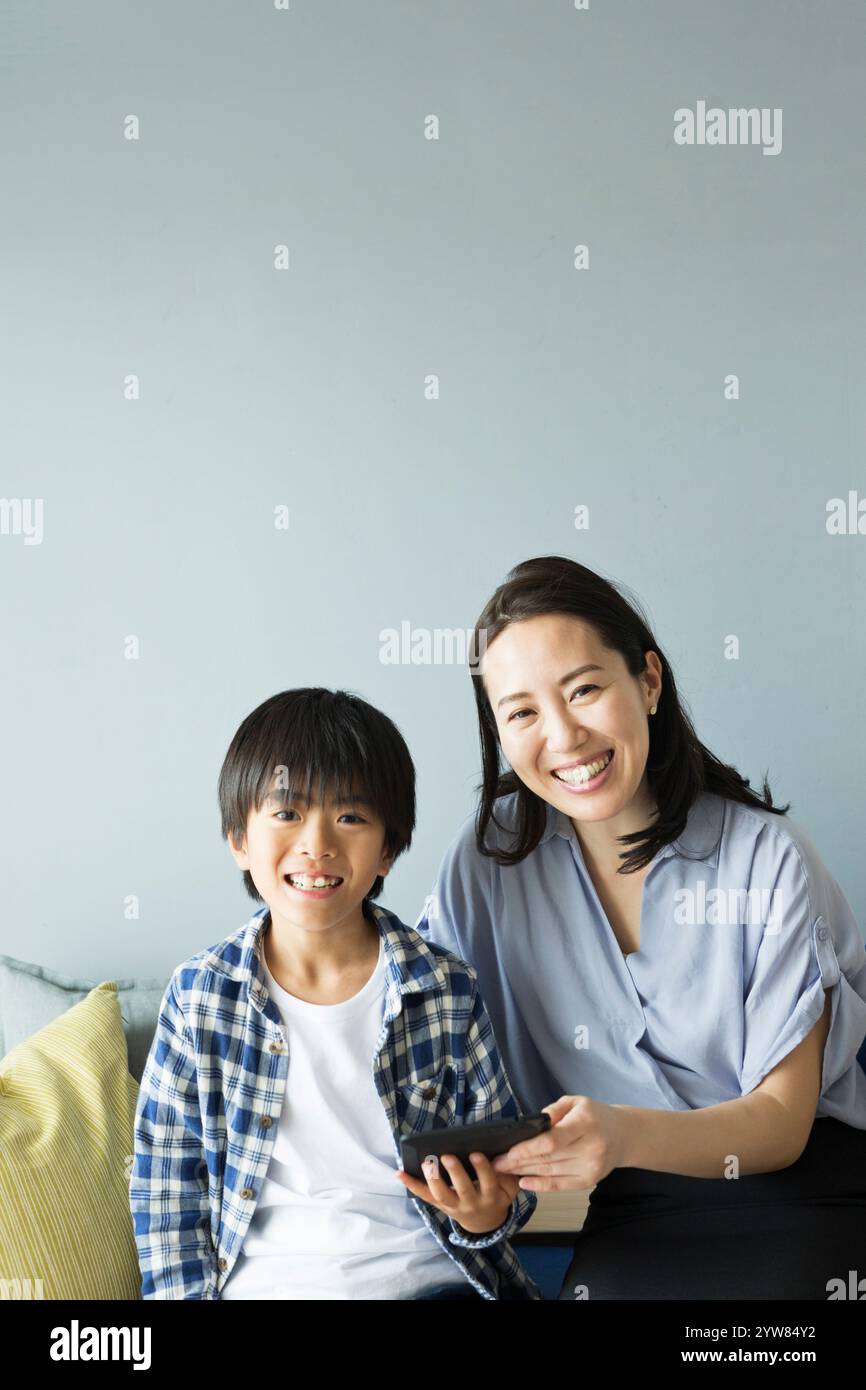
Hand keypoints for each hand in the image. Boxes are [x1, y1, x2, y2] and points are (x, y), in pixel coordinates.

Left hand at [394, 1151, 520, 1234]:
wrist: (485, 1221)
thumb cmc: (497, 1195)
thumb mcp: (509, 1186)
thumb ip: (507, 1170)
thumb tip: (502, 1151)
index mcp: (490, 1196)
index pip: (487, 1182)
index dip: (482, 1168)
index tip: (476, 1153)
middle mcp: (471, 1203)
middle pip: (462, 1189)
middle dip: (454, 1172)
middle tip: (447, 1156)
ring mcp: (453, 1206)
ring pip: (441, 1196)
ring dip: (432, 1179)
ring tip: (426, 1163)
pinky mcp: (440, 1205)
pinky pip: (424, 1196)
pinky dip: (411, 1184)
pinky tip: (399, 1172)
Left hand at [490, 1096, 629, 1191]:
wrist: (624, 1136)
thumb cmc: (595, 1115)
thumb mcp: (576, 1101)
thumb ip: (554, 1110)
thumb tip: (532, 1122)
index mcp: (586, 1124)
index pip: (552, 1141)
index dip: (527, 1149)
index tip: (507, 1152)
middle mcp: (590, 1149)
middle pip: (548, 1159)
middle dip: (518, 1162)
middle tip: (496, 1162)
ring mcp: (590, 1168)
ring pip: (551, 1173)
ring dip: (524, 1173)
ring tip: (504, 1170)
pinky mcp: (589, 1181)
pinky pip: (560, 1186)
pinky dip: (541, 1186)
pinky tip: (524, 1182)